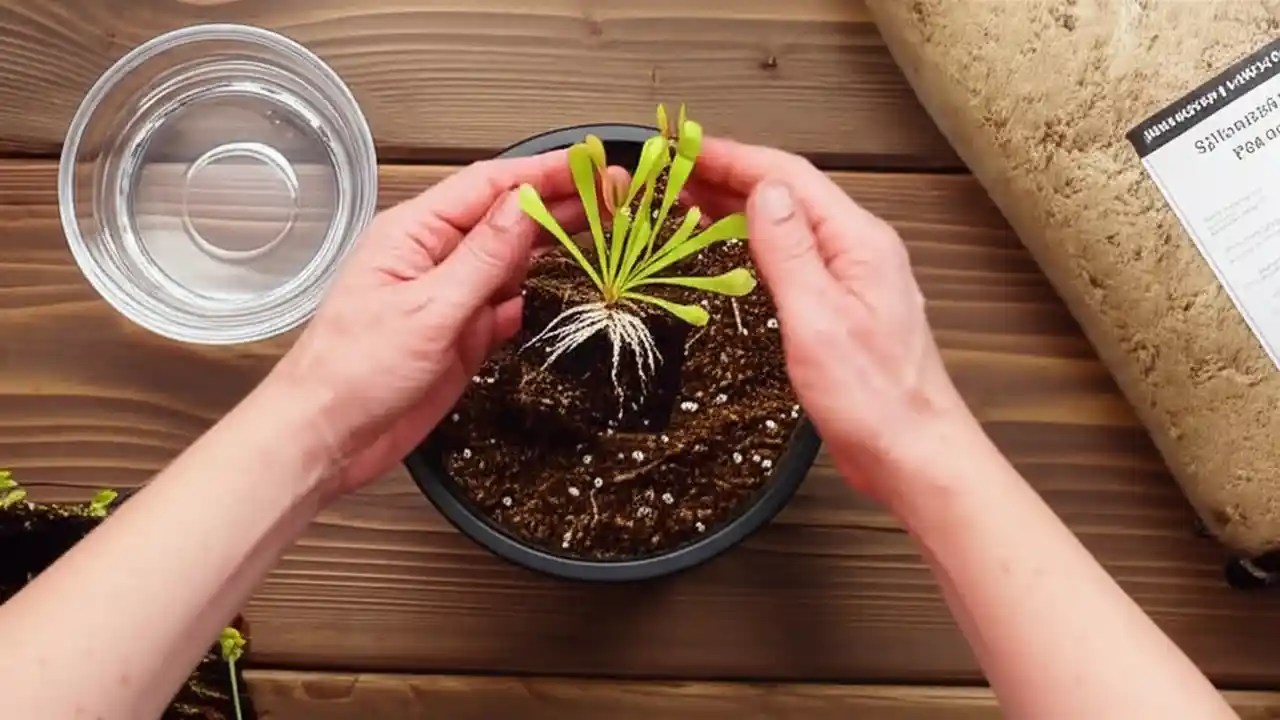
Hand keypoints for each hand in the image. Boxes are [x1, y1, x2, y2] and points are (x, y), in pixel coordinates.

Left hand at [269, 154, 581, 494]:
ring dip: (553, 248)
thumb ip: (482, 258)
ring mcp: (447, 298)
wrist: (327, 438)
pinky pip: (502, 307)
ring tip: (603, 233)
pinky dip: (531, 298)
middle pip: (506, 219)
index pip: (489, 187)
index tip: (592, 165)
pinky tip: (556, 292)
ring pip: (509, 262)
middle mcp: (432, 259)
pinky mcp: (457, 337)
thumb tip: (526, 205)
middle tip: (616, 195)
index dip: (544, 172)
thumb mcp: (428, 309)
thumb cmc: (352, 371)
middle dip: (560, 203)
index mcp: (414, 235)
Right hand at [688, 139, 980, 504]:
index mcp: (859, 243)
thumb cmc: (875, 399)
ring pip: (790, 224)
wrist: (913, 455)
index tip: (687, 149)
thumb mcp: (819, 320)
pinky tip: (733, 248)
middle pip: (790, 195)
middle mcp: (861, 251)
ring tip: (690, 201)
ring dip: (740, 206)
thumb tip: (765, 191)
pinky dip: (756, 242)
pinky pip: (795, 256)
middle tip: (675, 173)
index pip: (790, 178)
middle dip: (731, 176)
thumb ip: (789, 251)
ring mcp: (854, 279)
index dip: (735, 158)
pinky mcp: (844, 308)